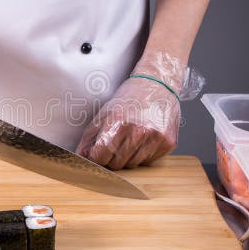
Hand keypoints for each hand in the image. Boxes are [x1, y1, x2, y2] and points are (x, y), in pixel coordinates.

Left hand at [76, 51, 185, 169]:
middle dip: (112, 157)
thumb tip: (81, 156)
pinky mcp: (168, 142)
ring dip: (129, 157)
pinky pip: (149, 161)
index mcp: (118, 122)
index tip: (97, 153)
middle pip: (117, 164)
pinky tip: (145, 138)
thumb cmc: (129, 98)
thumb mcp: (105, 113)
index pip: (101, 156)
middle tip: (116, 142)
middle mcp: (138, 131)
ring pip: (134, 165)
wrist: (158, 84)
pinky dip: (144, 154)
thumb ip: (90, 137)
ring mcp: (155, 138)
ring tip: (132, 138)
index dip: (97, 157)